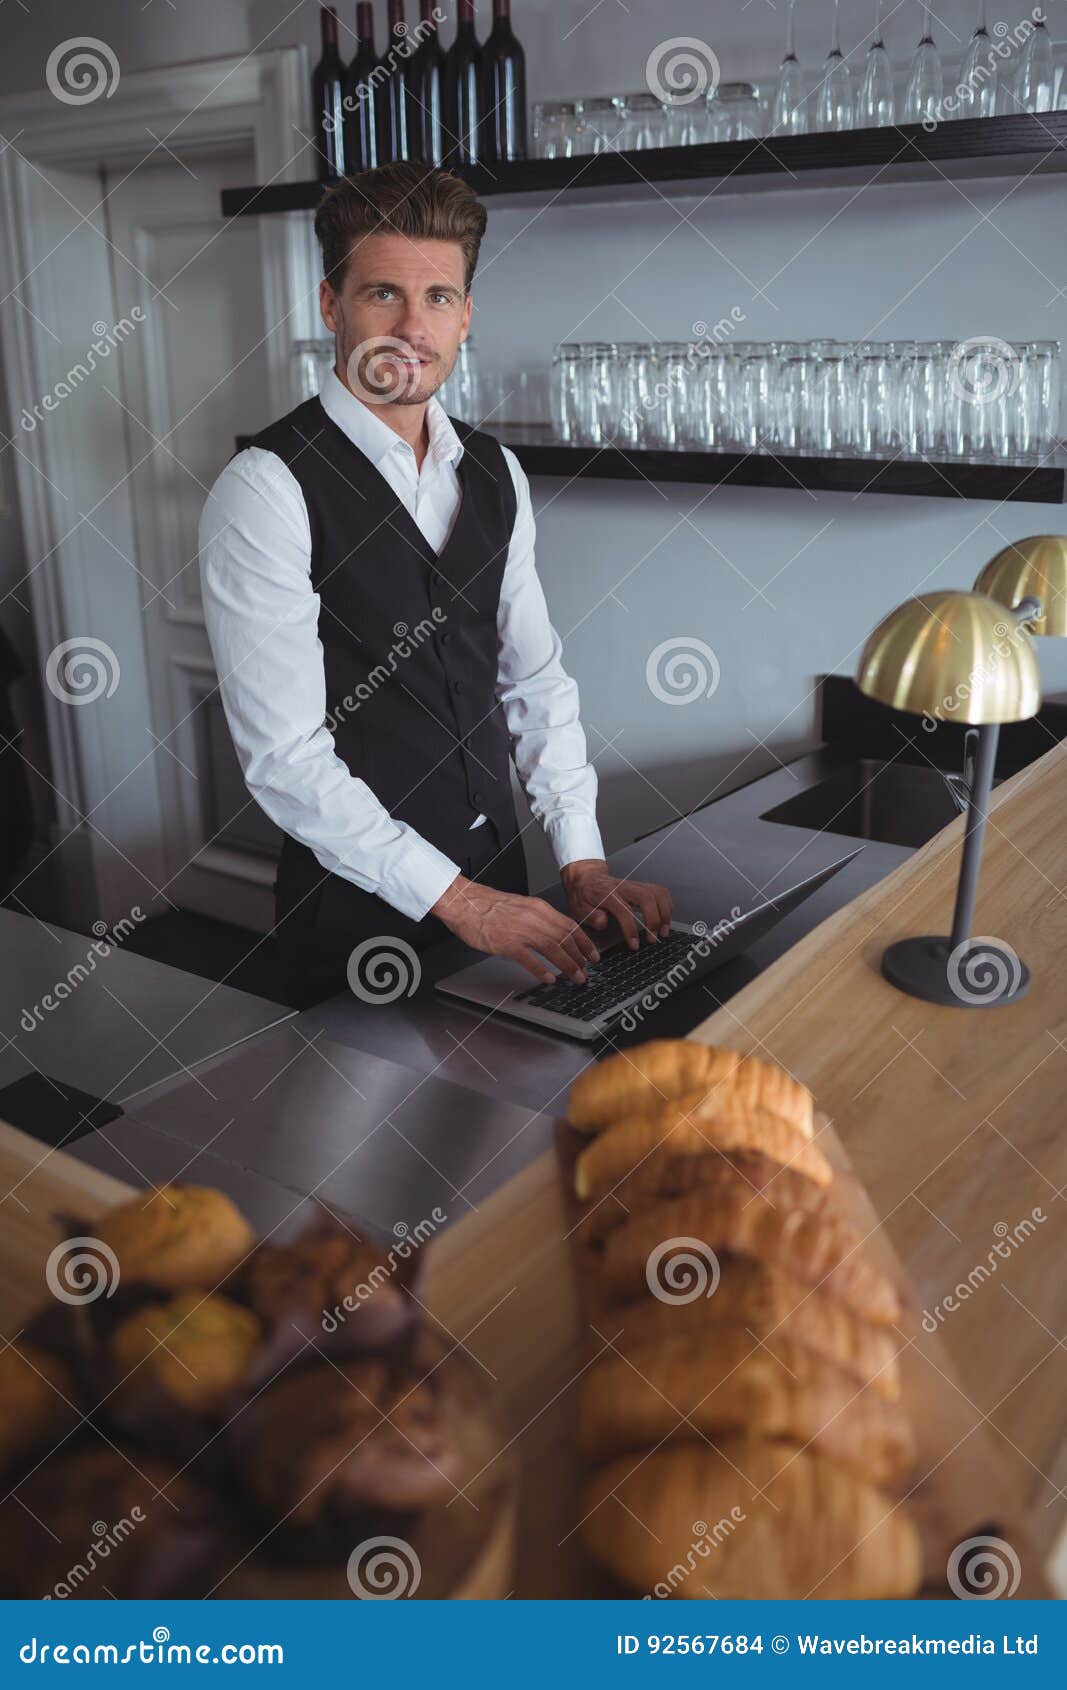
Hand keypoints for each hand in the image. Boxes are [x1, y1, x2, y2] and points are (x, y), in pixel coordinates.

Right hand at [430, 874, 600, 984]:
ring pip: (553, 949)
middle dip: (580, 958)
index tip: (592, 954)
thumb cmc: (488, 906)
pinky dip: (542, 970)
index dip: (584, 942)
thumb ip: (538, 919)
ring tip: (576, 977)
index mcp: (539, 908)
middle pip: (566, 939)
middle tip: (587, 971)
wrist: (465, 902)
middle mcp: (534, 917)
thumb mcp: (521, 907)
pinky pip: (530, 959)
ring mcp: (521, 930)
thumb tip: (554, 934)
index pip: (570, 925)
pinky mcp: (507, 943)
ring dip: (568, 965)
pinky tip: (550, 979)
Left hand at [560, 859, 672, 950]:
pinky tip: (665, 917)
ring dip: (664, 912)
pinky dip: (667, 904)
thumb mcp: (579, 909)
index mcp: (607, 894)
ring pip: (657, 892)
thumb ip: (591, 916)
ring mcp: (634, 885)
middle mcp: (623, 887)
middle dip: (654, 920)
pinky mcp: (641, 886)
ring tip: (664, 930)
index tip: (634, 944)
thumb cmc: (584, 895)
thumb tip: (603, 922)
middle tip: (652, 938)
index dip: (631, 929)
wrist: (586, 878)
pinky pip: (659, 891)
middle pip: (646, 898)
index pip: (624, 910)